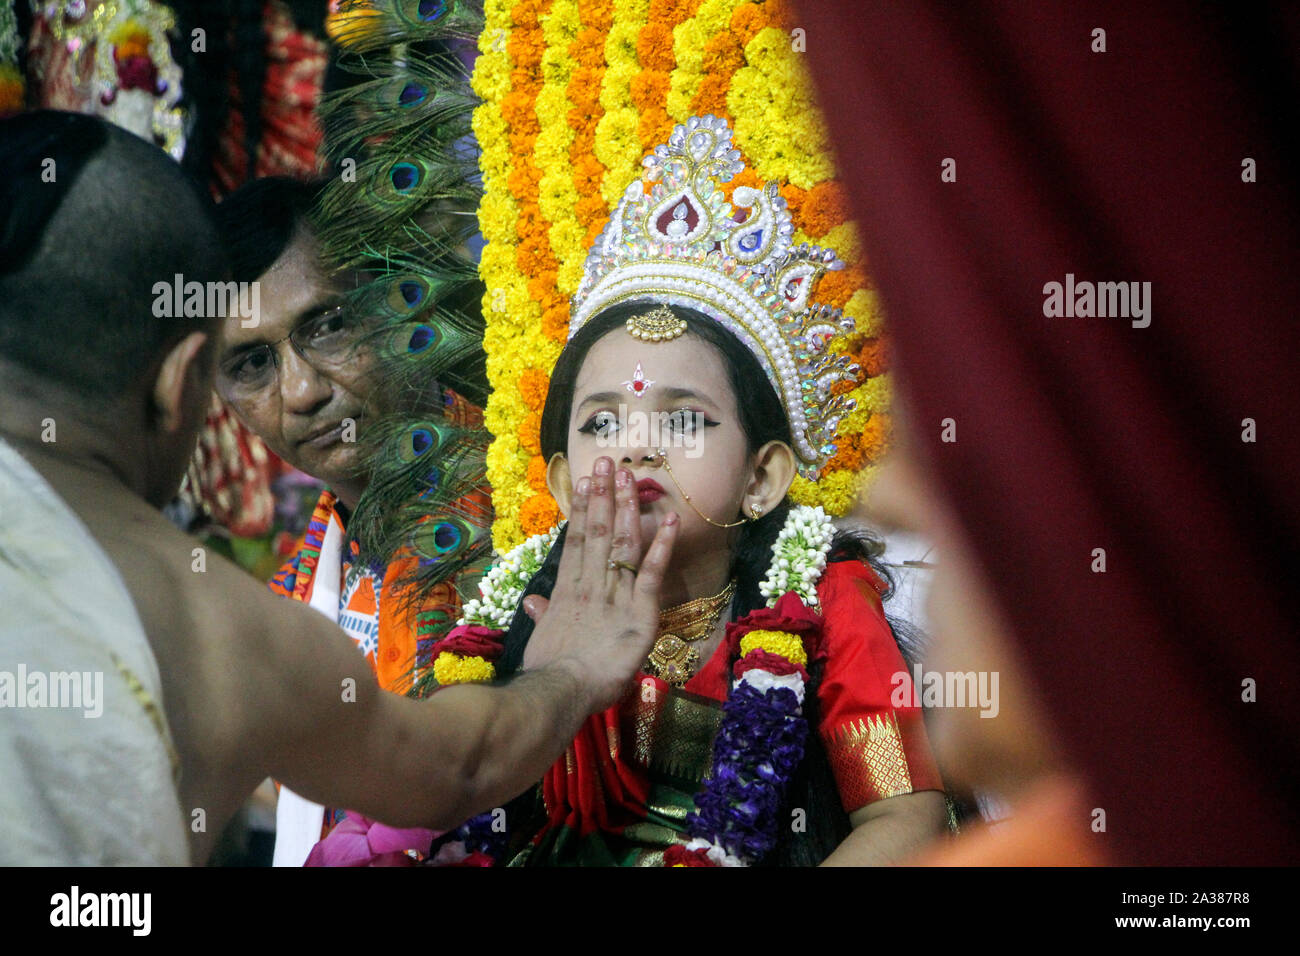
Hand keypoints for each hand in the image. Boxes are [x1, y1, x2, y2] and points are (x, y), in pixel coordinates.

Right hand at [522, 456, 677, 710]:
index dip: (582, 509)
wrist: (561, 690)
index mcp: (570, 589)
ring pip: (621, 543)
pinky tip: (670, 520)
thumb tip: (533, 601)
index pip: (577, 541)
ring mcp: (615, 594)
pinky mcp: (639, 610)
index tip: (585, 481)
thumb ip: (544, 615)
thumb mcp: (544, 638)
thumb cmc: (552, 670)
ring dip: (626, 507)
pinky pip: (652, 572)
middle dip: (603, 495)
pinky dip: (661, 545)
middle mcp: (592, 583)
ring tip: (628, 475)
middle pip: (597, 532)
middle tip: (607, 461)